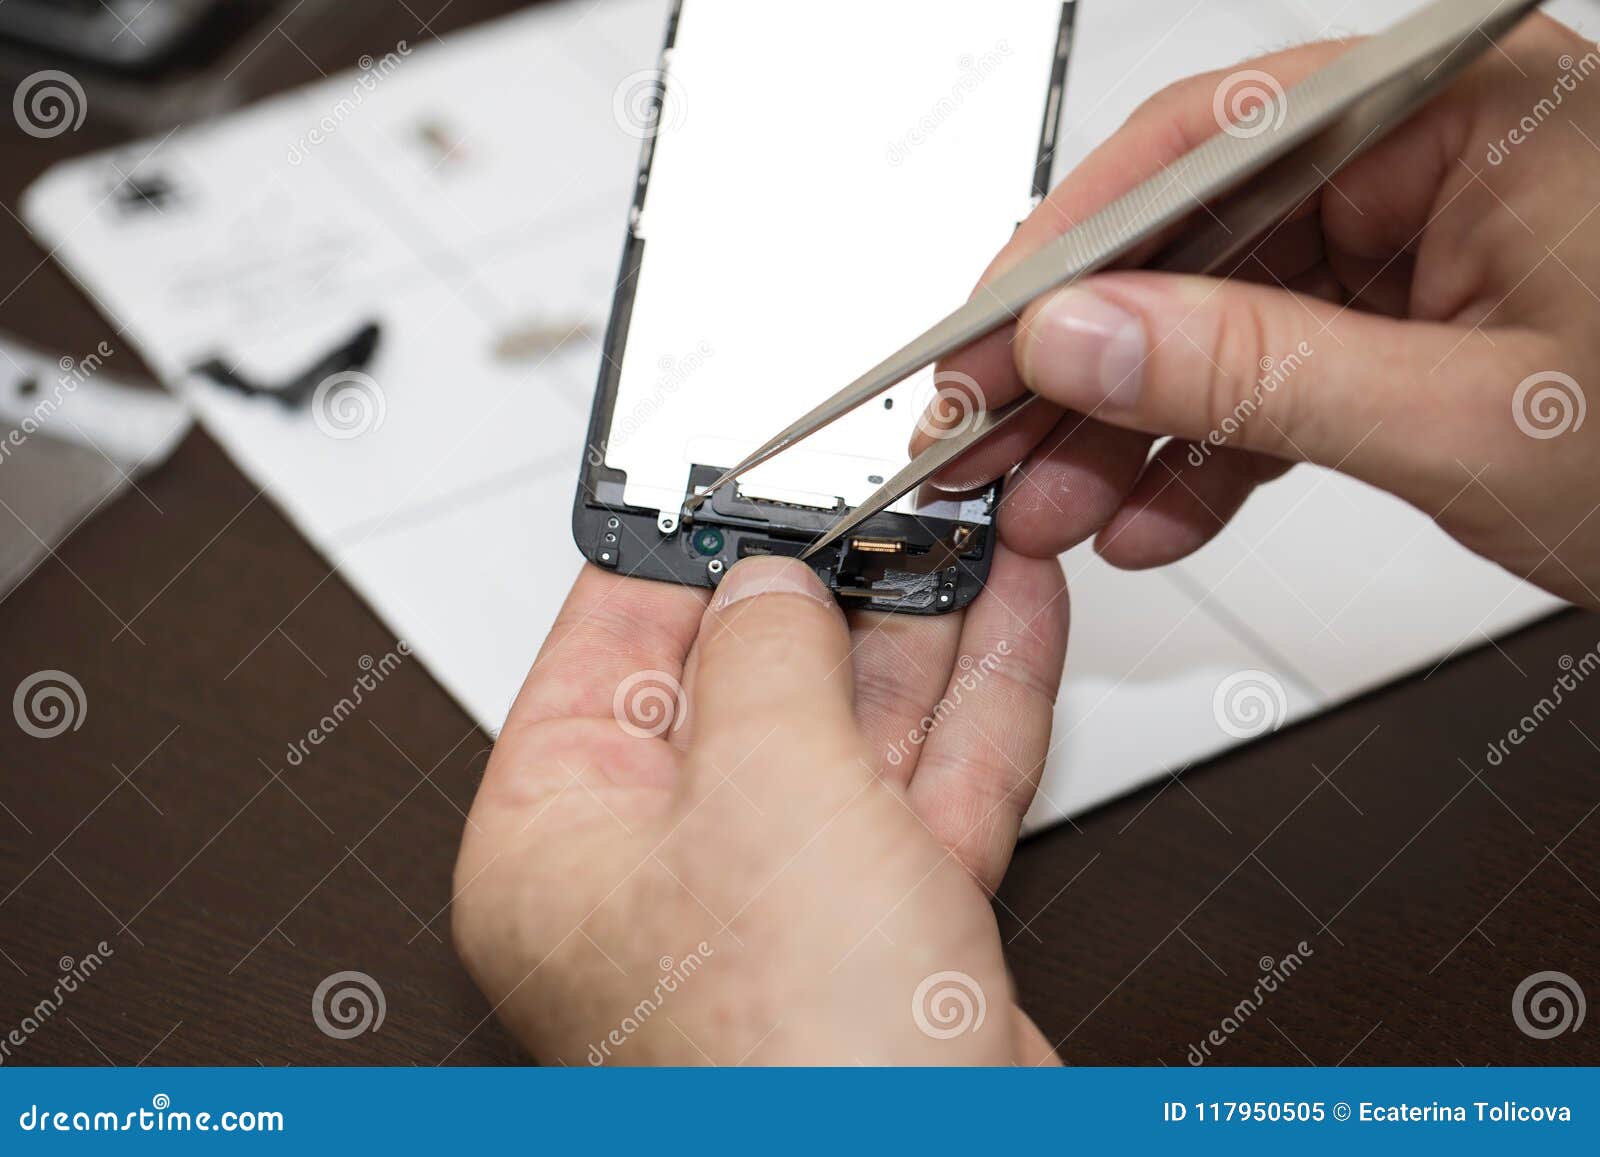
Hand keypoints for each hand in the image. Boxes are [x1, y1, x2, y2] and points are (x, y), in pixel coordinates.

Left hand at [452, 550, 1067, 1064]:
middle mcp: (659, 877)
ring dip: (919, 629)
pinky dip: (973, 703)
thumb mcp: (765, 794)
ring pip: (851, 728)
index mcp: (560, 843)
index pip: (607, 645)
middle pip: (744, 680)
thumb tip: (766, 584)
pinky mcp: (884, 934)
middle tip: (885, 492)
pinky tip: (1010, 617)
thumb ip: (762, 658)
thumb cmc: (799, 1072)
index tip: (745, 472)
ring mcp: (779, 907)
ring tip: (964, 529)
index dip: (683, 548)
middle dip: (831, 584)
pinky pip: (925, 786)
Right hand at [914, 13, 1599, 607]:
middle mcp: (1432, 154)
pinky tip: (1150, 511)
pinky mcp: (1412, 324)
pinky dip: (1208, 453)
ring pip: (1219, 319)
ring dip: (1129, 425)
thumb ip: (1257, 375)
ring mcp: (1418, 242)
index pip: (1208, 144)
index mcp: (1465, 109)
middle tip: (992, 443)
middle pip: (1195, 239)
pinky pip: (1274, 376)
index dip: (1069, 249)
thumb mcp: (1468, 419)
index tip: (984, 338)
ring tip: (1056, 506)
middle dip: (1086, 365)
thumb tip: (1087, 339)